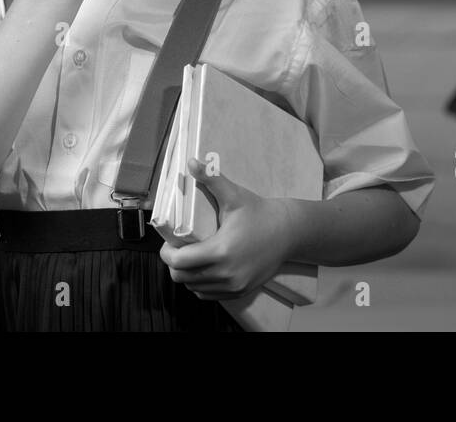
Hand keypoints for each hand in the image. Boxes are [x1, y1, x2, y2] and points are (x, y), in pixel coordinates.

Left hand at [159, 157, 298, 300]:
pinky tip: (203, 269)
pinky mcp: (240, 292)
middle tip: (177, 249)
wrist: (288, 232)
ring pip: (194, 288)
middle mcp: (226, 274)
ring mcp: (233, 286)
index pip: (179, 262)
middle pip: (182, 278)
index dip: (167, 253)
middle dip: (174, 264)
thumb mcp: (234, 195)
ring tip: (189, 257)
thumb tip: (191, 161)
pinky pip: (208, 294)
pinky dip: (200, 284)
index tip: (169, 242)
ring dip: (187, 274)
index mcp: (221, 251)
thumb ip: (211, 179)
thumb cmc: (259, 212)